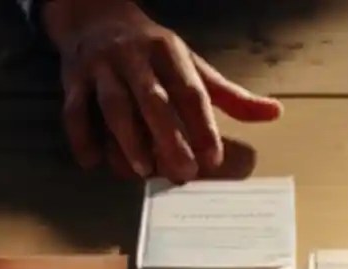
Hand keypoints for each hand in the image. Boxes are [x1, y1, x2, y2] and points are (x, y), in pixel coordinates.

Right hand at [43, 0, 282, 180]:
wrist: (94, 16)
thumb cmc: (152, 52)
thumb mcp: (192, 65)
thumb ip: (230, 95)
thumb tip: (274, 113)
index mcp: (170, 53)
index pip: (190, 91)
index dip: (203, 126)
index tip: (214, 159)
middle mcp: (136, 57)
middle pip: (153, 100)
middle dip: (169, 138)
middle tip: (183, 174)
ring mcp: (102, 67)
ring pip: (114, 104)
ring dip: (128, 139)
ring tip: (142, 171)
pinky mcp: (73, 79)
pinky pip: (75, 110)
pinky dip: (82, 137)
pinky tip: (93, 163)